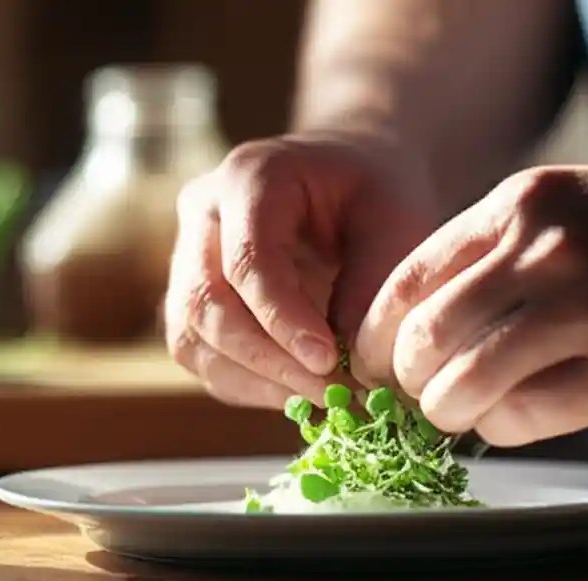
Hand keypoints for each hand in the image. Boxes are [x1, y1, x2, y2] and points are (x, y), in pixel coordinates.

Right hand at [165, 132, 438, 407]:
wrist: (360, 178)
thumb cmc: (383, 193)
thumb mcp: (398, 222)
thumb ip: (374, 285)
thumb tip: (349, 362)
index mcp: (251, 176)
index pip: (247, 260)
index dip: (282, 319)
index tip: (329, 362)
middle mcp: (204, 212)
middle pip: (205, 301)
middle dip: (267, 359)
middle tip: (329, 391)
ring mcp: (189, 256)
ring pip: (191, 336)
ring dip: (254, 378)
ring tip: (321, 396)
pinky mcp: (193, 298)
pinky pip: (199, 355)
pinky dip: (246, 385)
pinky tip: (298, 391)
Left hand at [354, 163, 587, 445]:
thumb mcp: (572, 205)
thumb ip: (496, 253)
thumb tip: (415, 326)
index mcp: (522, 205)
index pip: (405, 281)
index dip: (374, 337)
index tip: (373, 366)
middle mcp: (548, 251)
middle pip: (424, 339)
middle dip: (406, 383)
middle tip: (416, 399)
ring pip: (465, 386)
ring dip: (449, 413)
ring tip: (461, 413)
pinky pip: (523, 418)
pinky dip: (502, 428)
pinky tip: (516, 416)